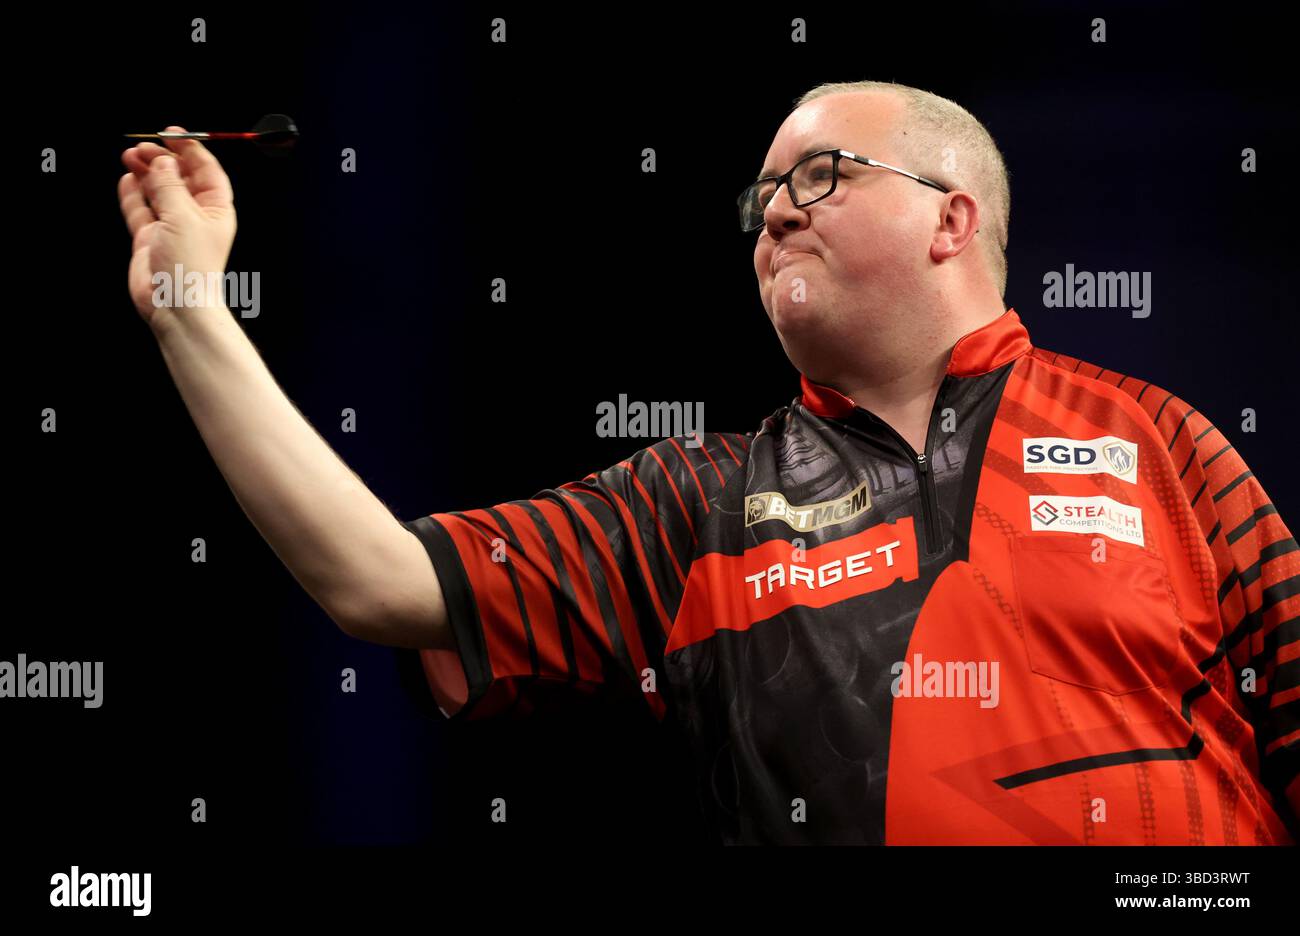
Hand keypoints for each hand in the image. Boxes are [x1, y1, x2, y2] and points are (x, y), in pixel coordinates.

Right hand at [118, 127, 236, 335]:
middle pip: (179, 177)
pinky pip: (141, 209)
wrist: (175, 304)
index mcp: (216, 209)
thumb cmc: (191, 264)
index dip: (190, 149)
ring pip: (158, 190)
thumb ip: (169, 185)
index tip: (171, 133)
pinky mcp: (150, 238)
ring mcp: (172, 226)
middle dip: (162, 158)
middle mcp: (195, 215)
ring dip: (146, 172)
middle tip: (143, 145)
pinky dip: (134, 193)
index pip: (205, 170)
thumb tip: (161, 160)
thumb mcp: (182, 216)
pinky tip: (127, 179)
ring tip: (130, 156)